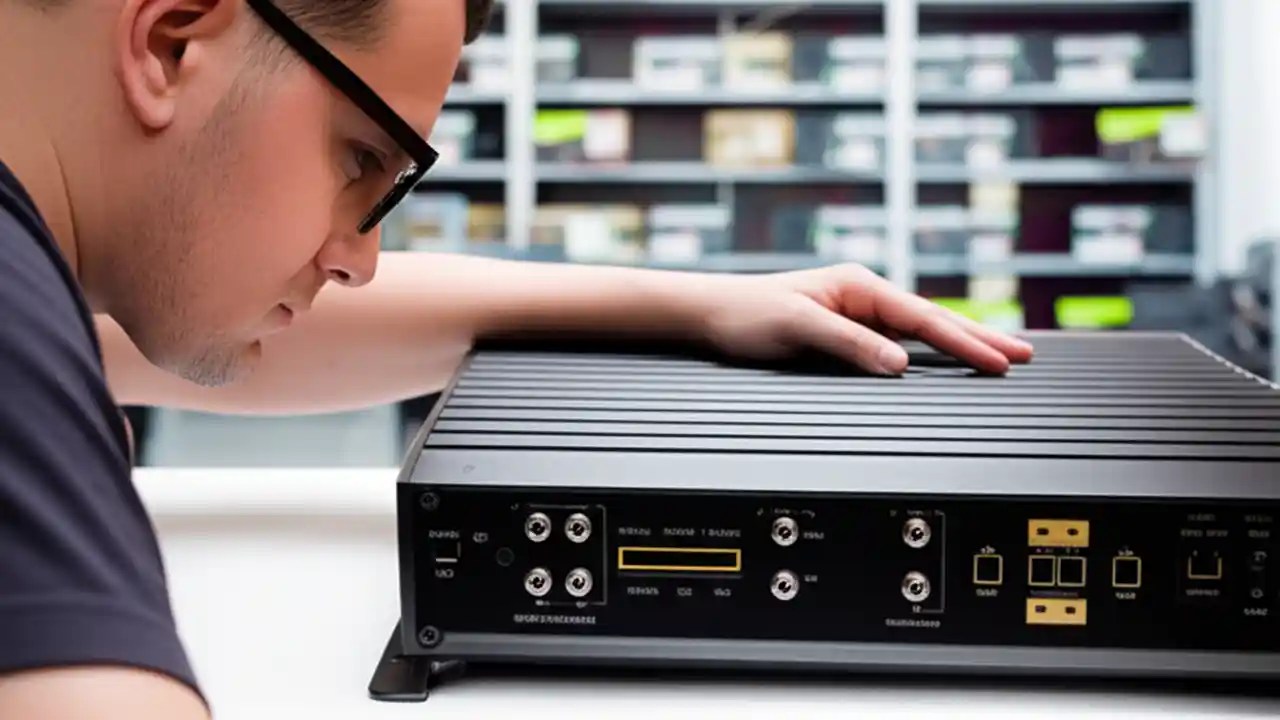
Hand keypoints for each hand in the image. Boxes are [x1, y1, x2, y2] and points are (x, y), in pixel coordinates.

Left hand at [696, 263, 1033, 375]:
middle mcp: (863, 296)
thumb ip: (850, 345)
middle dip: (980, 338)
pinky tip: (948, 356)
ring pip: (921, 331)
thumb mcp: (799, 327)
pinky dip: (931, 349)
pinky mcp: (848, 331)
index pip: (923, 318)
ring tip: (1002, 355)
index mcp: (859, 285)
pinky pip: (900, 340)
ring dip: (961, 343)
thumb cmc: (747, 313)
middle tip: (1024, 355)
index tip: (999, 360)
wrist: (710, 315)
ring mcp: (858, 313)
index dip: (965, 341)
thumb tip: (900, 364)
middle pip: (933, 320)